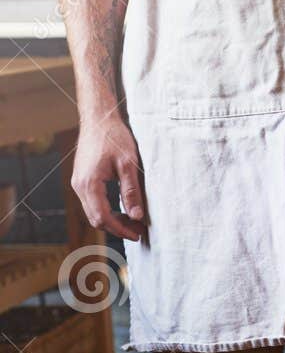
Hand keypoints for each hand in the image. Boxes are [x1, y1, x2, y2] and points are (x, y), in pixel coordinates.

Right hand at [72, 116, 145, 241]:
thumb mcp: (128, 164)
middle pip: (96, 218)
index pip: (103, 217)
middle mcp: (79, 185)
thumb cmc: (113, 136)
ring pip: (93, 212)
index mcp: (89, 183)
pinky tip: (123, 210)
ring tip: (133, 222)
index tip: (137, 234)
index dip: (121, 229)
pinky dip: (107, 210)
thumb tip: (136, 215)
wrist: (98, 118)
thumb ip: (131, 191)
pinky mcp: (82, 179)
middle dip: (117, 228)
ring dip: (112, 220)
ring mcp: (78, 182)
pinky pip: (92, 202)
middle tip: (138, 231)